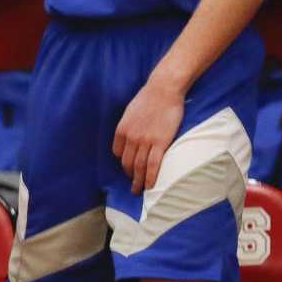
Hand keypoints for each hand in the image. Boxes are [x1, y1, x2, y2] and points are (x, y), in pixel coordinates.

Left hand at [114, 77, 183, 194]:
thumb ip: (129, 126)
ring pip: (139, 167)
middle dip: (129, 177)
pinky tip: (151, 186)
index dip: (123, 163)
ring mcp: (145, 141)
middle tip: (133, 186)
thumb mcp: (131, 112)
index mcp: (122, 130)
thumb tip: (130, 137)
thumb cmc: (149, 98)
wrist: (164, 89)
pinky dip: (150, 178)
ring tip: (139, 191)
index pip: (118, 153)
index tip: (128, 169)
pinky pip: (153, 165)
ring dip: (138, 182)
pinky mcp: (160, 143)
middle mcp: (131, 137)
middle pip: (127, 164)